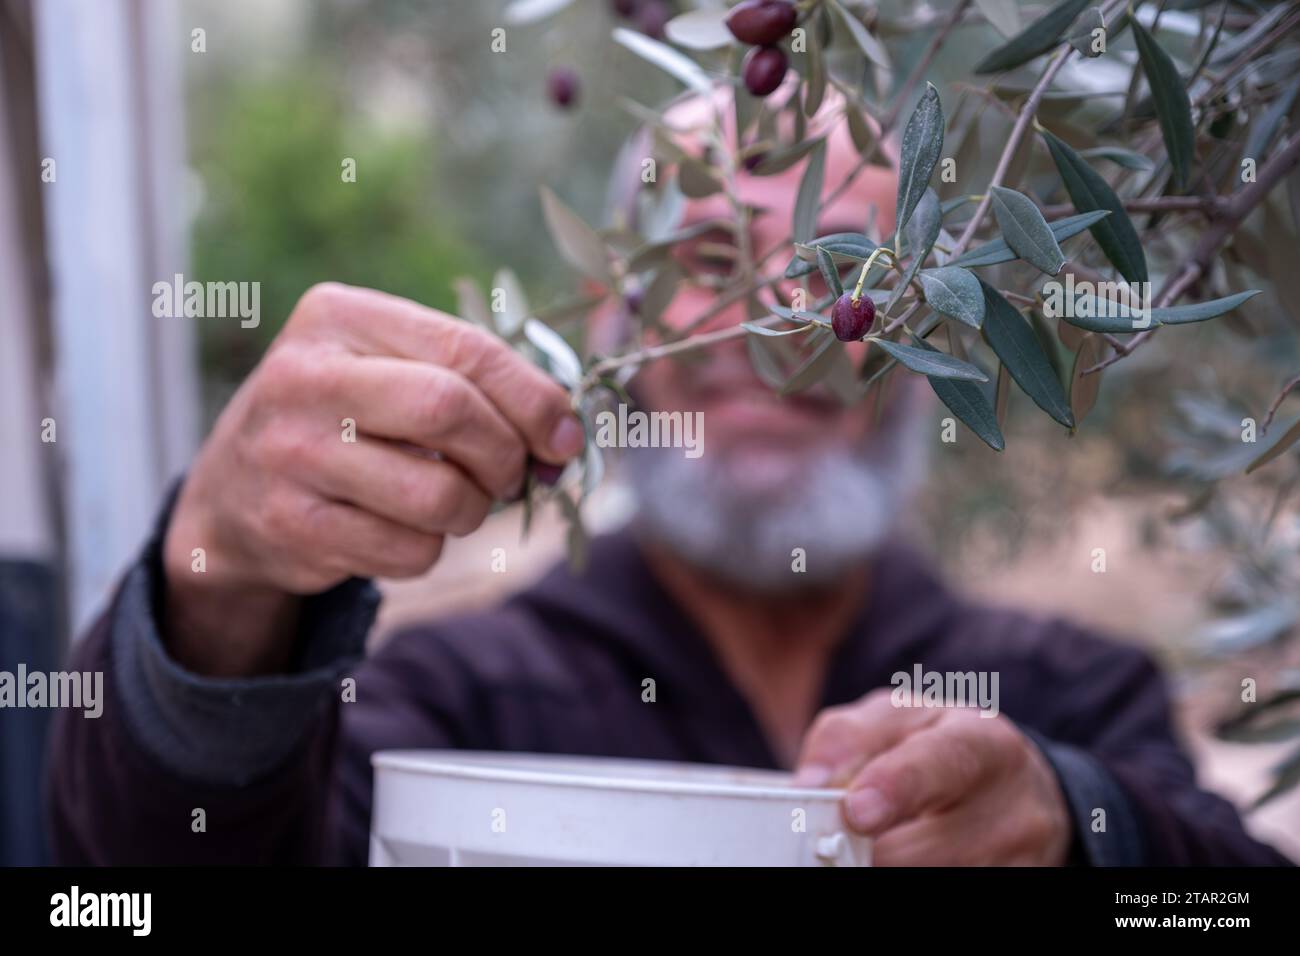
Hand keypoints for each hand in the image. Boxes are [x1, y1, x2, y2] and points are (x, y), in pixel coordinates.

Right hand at [163, 282, 583, 675]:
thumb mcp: (388, 368)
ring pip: (437, 494)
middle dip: (505, 454)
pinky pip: (409, 551)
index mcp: (338, 317)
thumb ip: (473, 382)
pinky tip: (402, 529)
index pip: (465, 350)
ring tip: (455, 501)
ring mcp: (291, 453)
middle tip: (512, 475)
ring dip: (471, 510)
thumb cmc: (342, 419)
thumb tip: (565, 437)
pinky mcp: (292, 525)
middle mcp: (304, 377)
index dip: (534, 399)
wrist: (232, 492)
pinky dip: (429, 549)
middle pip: (449, 411)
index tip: (565, 438)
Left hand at [794, 689, 1071, 864]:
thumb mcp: (896, 720)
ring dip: (885, 868)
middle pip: (927, 847)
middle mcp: (1012, 806)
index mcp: (983, 743)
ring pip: (932, 879)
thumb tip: (809, 785)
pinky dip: (905, 880)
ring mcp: (1019, 860)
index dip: (896, 787)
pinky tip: (897, 862)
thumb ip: (847, 738)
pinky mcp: (1016, 885)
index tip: (855, 811)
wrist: (1013, 786)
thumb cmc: (939, 746)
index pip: (943, 763)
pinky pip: (941, 893)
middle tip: (832, 843)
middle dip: (869, 849)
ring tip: (868, 849)